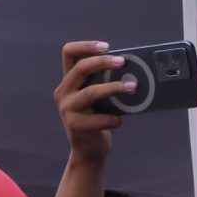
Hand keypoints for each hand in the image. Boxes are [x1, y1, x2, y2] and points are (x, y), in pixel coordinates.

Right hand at [56, 40, 132, 163]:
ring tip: (132, 87)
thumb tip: (132, 69)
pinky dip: (113, 119)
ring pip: (91, 92)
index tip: (106, 47)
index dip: (86, 45)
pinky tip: (120, 121)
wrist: (88, 151)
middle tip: (123, 62)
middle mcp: (63, 92)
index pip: (69, 53)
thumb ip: (105, 83)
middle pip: (81, 68)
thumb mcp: (99, 98)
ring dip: (114, 87)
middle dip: (104, 61)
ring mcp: (67, 109)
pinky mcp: (74, 125)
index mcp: (69, 81)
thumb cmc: (97, 120)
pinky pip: (99, 118)